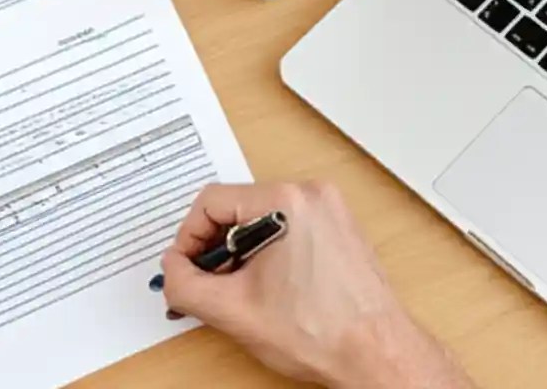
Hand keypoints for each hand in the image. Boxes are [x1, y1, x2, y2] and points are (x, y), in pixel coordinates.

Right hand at [160, 182, 472, 388]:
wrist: (375, 352)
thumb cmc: (322, 332)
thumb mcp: (233, 311)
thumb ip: (186, 284)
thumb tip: (172, 269)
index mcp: (286, 202)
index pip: (212, 201)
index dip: (188, 238)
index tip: (185, 267)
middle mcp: (312, 195)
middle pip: (238, 206)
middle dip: (217, 247)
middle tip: (211, 284)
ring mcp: (330, 209)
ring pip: (263, 218)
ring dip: (243, 252)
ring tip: (243, 291)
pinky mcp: (340, 227)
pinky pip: (290, 226)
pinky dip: (271, 251)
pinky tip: (271, 288)